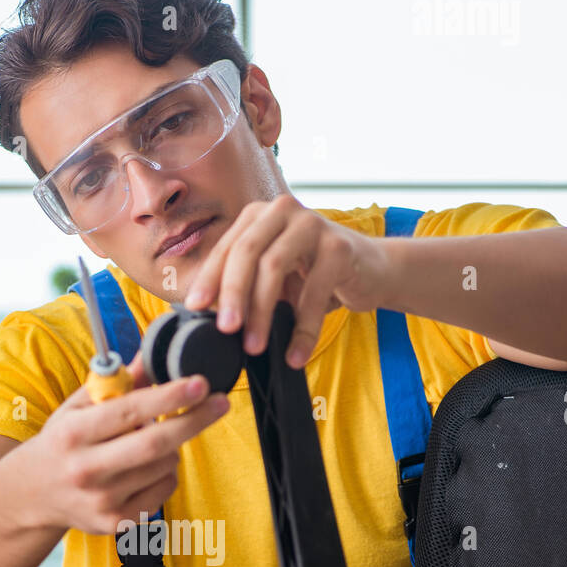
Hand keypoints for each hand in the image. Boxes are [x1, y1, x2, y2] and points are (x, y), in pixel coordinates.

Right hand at [25, 353, 229, 534]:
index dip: (168, 397)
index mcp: (73, 434)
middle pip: (154, 445)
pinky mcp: (117, 523)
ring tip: (151, 440)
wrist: (32, 494)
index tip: (199, 384)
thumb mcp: (76, 408)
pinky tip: (145, 467)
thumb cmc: (61, 442)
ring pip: (164, 465)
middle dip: (193, 421)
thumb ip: (114, 384)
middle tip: (220, 402)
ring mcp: (102, 501)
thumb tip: (150, 357)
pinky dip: (166, 472)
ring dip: (172, 446)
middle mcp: (86, 470)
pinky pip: (163, 489)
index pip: (128, 412)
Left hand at [184, 194, 390, 366]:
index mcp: (259, 215)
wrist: (371, 270)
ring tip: (254, 347)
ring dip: (261, 312)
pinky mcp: (340, 246)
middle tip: (225, 330)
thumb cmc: (314, 275)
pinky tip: (295, 355)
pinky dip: (303, 330)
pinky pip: (313, 293)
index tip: (194, 308)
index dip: (209, 278)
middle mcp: (283, 211)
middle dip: (232, 294)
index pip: (227, 247)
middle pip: (246, 251)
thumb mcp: (273, 276)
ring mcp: (313, 224)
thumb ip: (244, 284)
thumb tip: (204, 311)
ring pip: (274, 266)